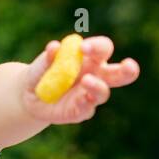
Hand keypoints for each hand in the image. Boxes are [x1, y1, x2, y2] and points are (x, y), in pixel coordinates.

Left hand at [21, 36, 138, 124]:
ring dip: (97, 86)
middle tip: (129, 64)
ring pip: (103, 92)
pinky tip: (80, 100)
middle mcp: (96, 76)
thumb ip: (48, 57)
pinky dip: (85, 104)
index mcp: (91, 59)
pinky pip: (87, 109)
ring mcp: (89, 95)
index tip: (83, 48)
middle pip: (120, 73)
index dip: (97, 47)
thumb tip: (54, 47)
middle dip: (128, 70)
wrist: (29, 96)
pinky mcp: (80, 112)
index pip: (104, 49)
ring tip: (86, 81)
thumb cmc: (41, 73)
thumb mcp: (41, 63)